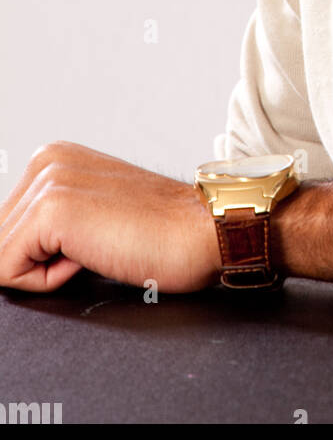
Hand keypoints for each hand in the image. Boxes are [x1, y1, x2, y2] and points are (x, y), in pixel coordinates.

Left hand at [0, 141, 221, 292]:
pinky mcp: (52, 210)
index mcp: (54, 158)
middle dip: (41, 260)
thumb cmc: (163, 233)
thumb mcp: (93, 215)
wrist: (204, 231)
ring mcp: (49, 181)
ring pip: (0, 258)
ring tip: (100, 247)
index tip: (96, 239)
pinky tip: (95, 255)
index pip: (6, 229)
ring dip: (48, 270)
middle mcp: (46, 160)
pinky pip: (8, 272)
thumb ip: (51, 223)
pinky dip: (50, 280)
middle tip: (101, 244)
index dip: (45, 252)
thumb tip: (12, 254)